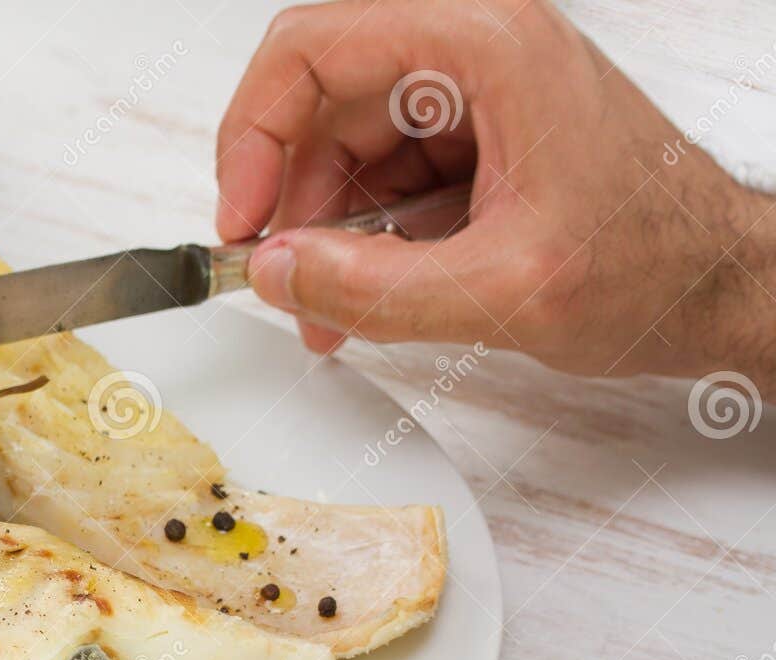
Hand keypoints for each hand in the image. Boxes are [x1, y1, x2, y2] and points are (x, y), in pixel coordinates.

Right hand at [217, 0, 775, 382]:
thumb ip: (373, 289)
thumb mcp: (502, 294)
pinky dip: (360, 238)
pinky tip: (365, 294)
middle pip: (321, 98)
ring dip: (322, 231)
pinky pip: (382, 174)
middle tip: (279, 277)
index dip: (255, 134)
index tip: (242, 219)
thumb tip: (276, 271)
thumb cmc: (656, 267)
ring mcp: (474, 92)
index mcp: (486, 46)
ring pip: (344, 143)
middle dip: (290, 197)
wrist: (722, 289)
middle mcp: (476, 49)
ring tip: (328, 308)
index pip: (313, 47)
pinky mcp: (474, 137)